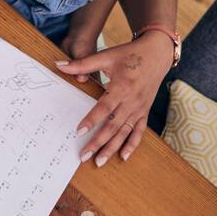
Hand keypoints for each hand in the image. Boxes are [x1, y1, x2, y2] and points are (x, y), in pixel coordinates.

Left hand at [56, 31, 173, 164]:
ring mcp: (140, 108)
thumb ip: (82, 64)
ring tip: (99, 161)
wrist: (157, 54)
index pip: (104, 108)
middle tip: (84, 156)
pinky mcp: (145, 111)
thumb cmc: (129, 54)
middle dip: (98, 143)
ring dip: (112, 148)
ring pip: (125, 132)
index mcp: (122, 87)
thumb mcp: (105, 56)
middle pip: (113, 126)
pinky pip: (139, 131)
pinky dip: (132, 144)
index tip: (79, 131)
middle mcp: (132, 101)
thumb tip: (59, 65)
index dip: (92, 120)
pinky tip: (123, 156)